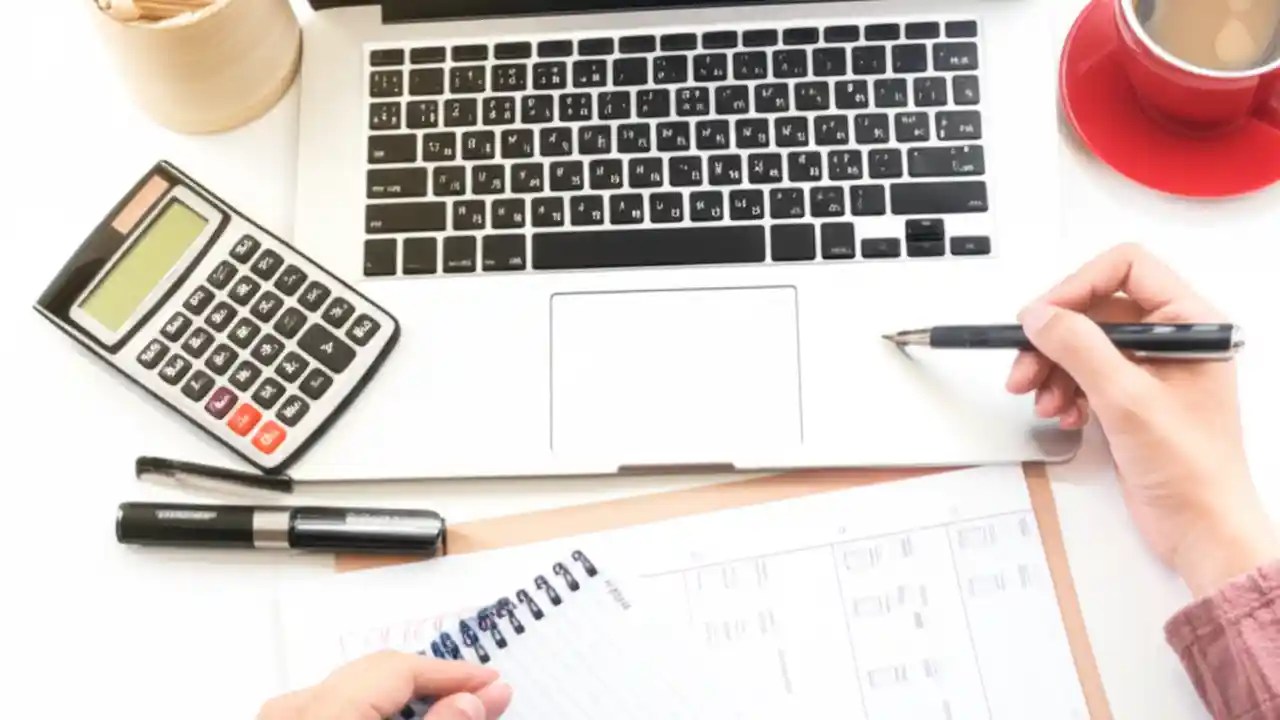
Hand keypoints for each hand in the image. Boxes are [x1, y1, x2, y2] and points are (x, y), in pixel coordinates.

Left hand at [258, 651, 512, 719]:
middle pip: (377, 673)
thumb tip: (477, 698)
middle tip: (481, 700)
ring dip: (404, 698)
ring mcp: (279, 718)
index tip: (493, 684)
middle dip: (434, 684)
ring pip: (354, 689)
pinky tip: (398, 718)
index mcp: (323, 710)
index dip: (455, 673)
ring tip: (447, 710)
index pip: (400, 668)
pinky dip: (370, 709)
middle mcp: (294, 708)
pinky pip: (330, 706)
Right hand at [1006, 244, 1278, 596]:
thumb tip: (1039, 315)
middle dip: (1054, 341)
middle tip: (1023, 369)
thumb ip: (1080, 348)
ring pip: (1084, 344)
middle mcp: (1171, 339)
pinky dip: (1065, 391)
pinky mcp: (1132, 398)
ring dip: (1053, 370)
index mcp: (1189, 324)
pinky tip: (1062, 415)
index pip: (1127, 268)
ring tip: (1041, 401)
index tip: (1042, 318)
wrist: (1201, 528)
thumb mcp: (1127, 399)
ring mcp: (1151, 369)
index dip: (1078, 286)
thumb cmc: (1192, 469)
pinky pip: (1085, 375)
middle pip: (1095, 310)